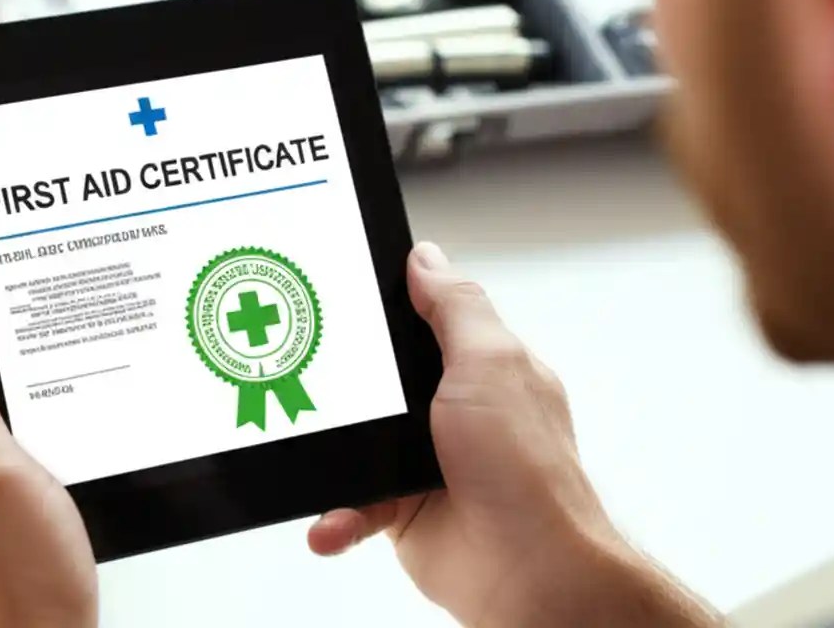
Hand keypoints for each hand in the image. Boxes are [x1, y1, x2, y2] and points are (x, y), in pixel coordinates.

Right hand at [307, 243, 720, 627]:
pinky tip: (332, 523)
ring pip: (355, 440)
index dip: (381, 306)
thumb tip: (425, 258)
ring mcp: (424, 460)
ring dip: (331, 454)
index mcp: (479, 367)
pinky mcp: (402, 509)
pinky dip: (338, 515)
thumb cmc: (525, 472)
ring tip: (310, 456)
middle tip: (304, 375)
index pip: (422, 319)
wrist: (529, 574)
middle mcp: (452, 410)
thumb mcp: (490, 365)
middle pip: (377, 377)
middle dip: (341, 382)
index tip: (333, 295)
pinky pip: (352, 503)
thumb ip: (455, 307)